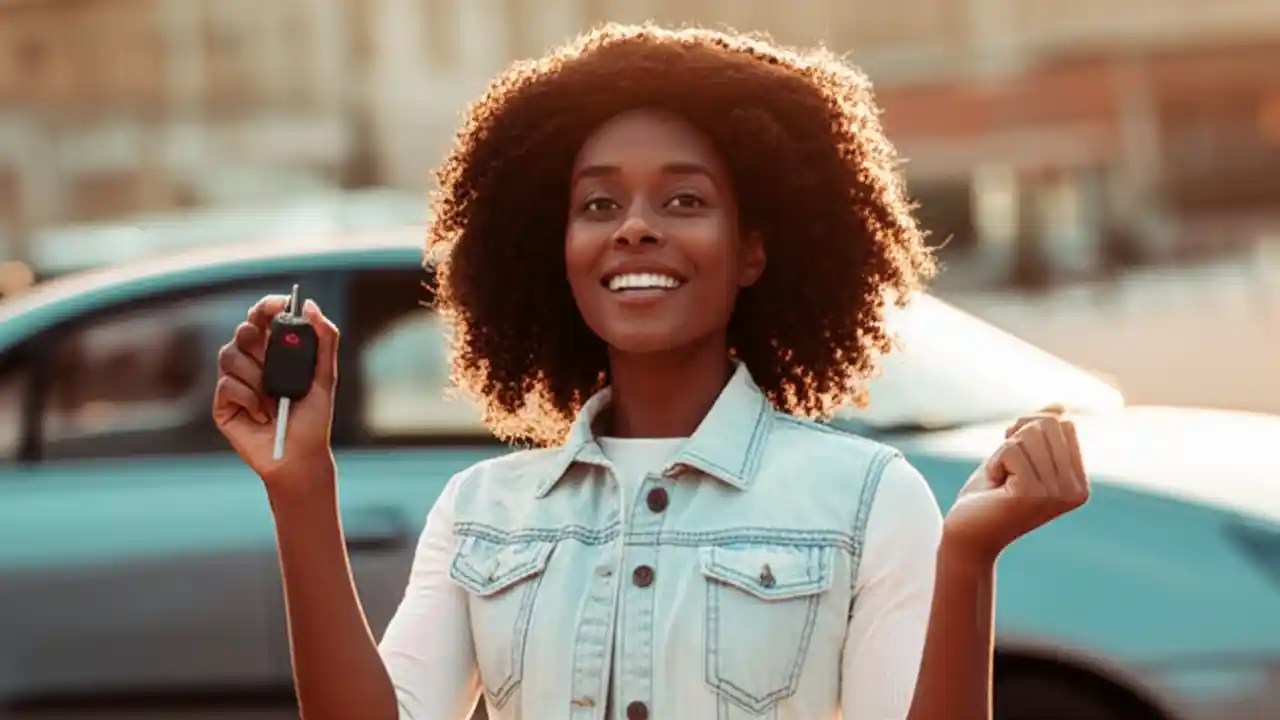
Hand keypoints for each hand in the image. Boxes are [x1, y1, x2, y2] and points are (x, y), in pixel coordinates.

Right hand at [213, 295, 340, 497]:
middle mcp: (251, 363)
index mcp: (275, 352)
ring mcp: (235, 382)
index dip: (267, 306)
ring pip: (229, 355)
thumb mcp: (325, 376)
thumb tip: (310, 305)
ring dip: (256, 376)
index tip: (281, 305)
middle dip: (262, 345)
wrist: (300, 457)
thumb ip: (324, 339)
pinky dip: (249, 398)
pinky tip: (262, 414)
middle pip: (243, 331)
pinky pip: (226, 385)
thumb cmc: (313, 418)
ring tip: (273, 398)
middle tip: (277, 365)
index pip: (263, 317)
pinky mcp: (223, 403)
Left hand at [942, 405, 1088, 562]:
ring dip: (1003, 454)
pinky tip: (995, 488)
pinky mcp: (1032, 493)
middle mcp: (1075, 490)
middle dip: (1015, 439)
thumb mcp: (1017, 456)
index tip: (1015, 461)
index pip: (1063, 424)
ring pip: (1027, 435)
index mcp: (1079, 482)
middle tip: (1004, 471)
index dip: (1028, 431)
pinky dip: (994, 462)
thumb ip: (1040, 432)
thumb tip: (1060, 405)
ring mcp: (1056, 493)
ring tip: (1001, 482)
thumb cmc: (989, 495)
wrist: (967, 536)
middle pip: (1047, 425)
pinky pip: (1010, 449)